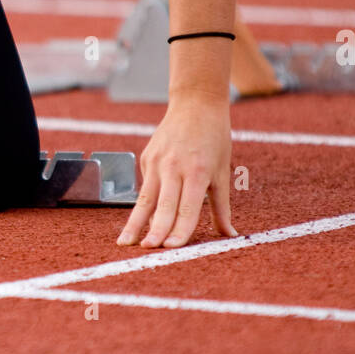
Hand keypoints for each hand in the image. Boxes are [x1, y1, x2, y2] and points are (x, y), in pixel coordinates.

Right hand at [117, 94, 236, 248]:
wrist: (195, 103)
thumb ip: (221, 207)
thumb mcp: (222, 172)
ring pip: (144, 199)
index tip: (171, 248)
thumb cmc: (215, 139)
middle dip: (154, 231)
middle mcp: (174, 167)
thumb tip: (230, 235)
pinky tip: (141, 220)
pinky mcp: (146, 158)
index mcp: (197, 172)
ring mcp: (157, 161)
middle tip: (146, 250)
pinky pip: (147, 186)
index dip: (179, 230)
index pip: (187, 208)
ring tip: (124, 243)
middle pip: (163, 206)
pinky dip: (146, 204)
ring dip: (134, 223)